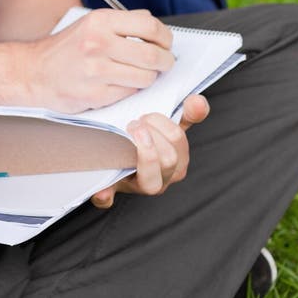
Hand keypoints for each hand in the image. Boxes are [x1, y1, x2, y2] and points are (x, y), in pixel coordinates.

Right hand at [28, 8, 174, 113]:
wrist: (34, 73)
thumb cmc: (65, 49)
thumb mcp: (91, 24)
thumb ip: (122, 23)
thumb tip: (152, 26)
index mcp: (101, 22)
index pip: (149, 26)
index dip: (165, 37)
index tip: (166, 43)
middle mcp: (98, 43)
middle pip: (152, 54)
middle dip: (165, 61)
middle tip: (164, 63)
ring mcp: (96, 70)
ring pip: (145, 77)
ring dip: (150, 77)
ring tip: (143, 74)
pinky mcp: (95, 94)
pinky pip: (129, 92)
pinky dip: (132, 89)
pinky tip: (123, 84)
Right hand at [90, 94, 209, 207]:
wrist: (131, 149)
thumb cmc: (118, 164)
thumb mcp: (110, 177)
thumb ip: (107, 189)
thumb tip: (101, 196)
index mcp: (151, 184)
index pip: (154, 178)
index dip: (147, 155)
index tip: (132, 133)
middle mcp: (169, 173)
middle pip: (168, 157)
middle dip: (149, 136)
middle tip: (132, 125)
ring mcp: (181, 154)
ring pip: (178, 137)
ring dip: (158, 122)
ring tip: (142, 118)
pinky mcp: (186, 130)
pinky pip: (196, 116)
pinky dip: (196, 109)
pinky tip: (196, 101)